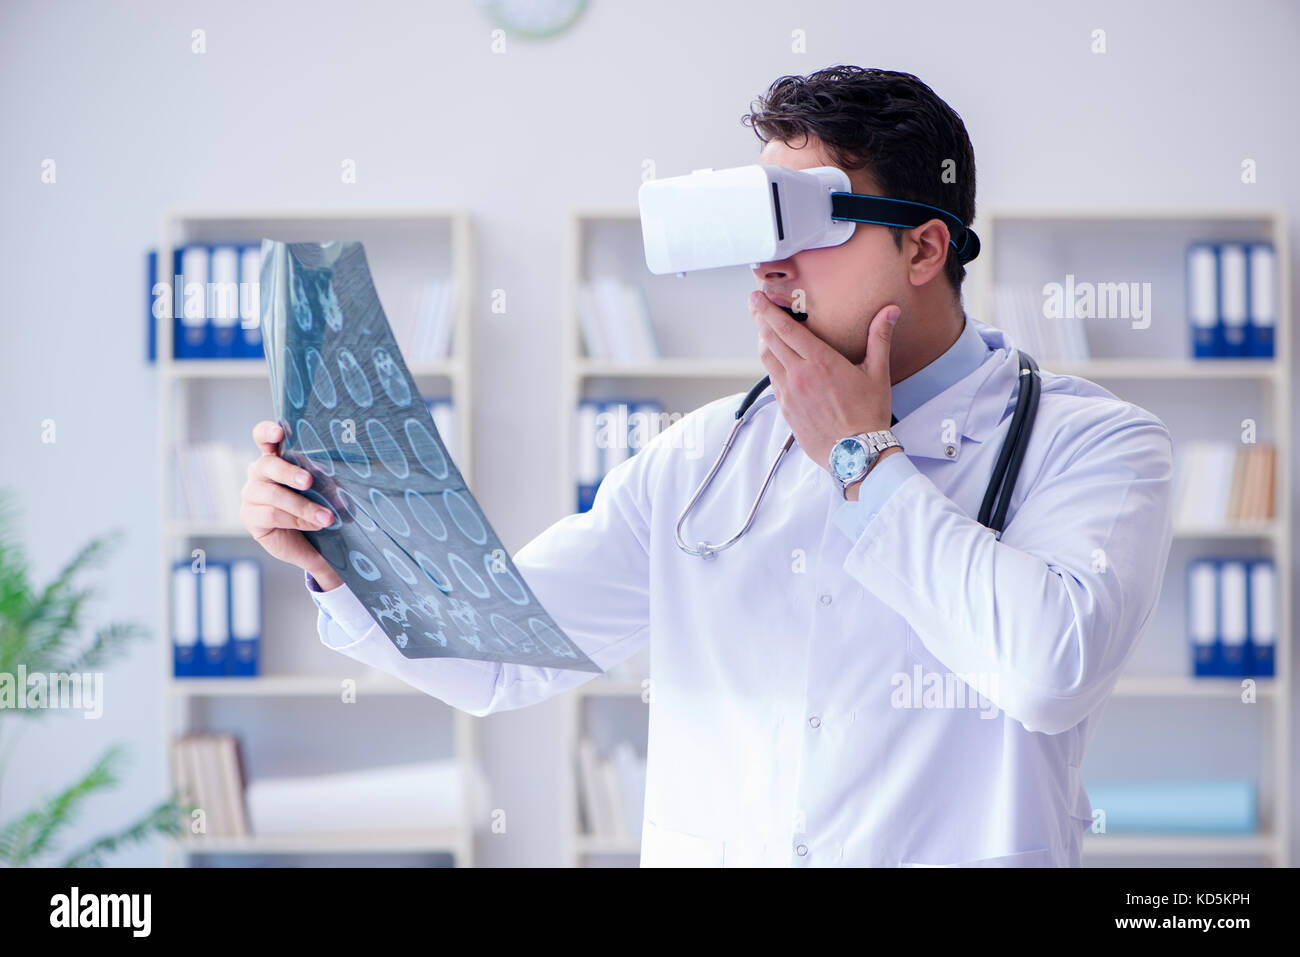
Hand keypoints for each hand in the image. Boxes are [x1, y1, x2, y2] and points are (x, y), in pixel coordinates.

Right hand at [239, 421, 342, 589]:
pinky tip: (314, 526)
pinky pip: (272, 515)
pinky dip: (297, 520)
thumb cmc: (315, 508)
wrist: (304, 543)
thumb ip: (330, 487)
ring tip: (326, 518)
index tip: (280, 431)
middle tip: (308, 481)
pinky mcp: (250, 516)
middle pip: (268, 465)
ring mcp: (252, 493)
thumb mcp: (327, 494)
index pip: (263, 438)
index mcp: (277, 457)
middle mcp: (260, 472)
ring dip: (303, 507)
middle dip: (289, 472)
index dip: (268, 432)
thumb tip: (343, 495)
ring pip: (273, 494)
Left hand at [750, 290, 899, 474]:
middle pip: (770, 340)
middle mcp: (800, 375)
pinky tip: (776, 359)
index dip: (768, 310)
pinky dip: (771, 364)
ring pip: (767, 359)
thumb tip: (890, 311)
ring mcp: (789, 393)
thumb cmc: (868, 414)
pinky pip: (772, 379)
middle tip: (755, 303)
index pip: (786, 329)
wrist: (856, 453)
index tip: (758, 296)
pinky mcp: (785, 408)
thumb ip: (879, 338)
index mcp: (821, 362)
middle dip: (760, 318)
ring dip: (763, 341)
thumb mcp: (877, 373)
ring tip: (763, 327)